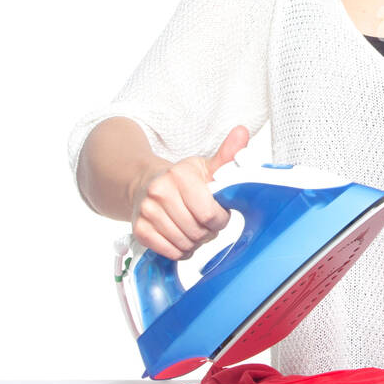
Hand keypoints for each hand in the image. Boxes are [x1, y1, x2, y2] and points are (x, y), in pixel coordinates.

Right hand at [128, 125, 249, 260]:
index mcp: (180, 175)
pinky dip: (180, 251)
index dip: (220, 220)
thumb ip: (227, 155)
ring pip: (184, 243)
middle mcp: (160, 192)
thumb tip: (242, 132)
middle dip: (208, 232)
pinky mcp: (140, 229)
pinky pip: (170, 252)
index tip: (219, 214)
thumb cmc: (182, 179)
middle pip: (197, 231)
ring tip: (194, 229)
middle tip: (206, 224)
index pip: (209, 213)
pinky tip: (181, 238)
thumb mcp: (206, 166)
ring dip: (195, 243)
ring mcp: (147, 211)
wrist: (146, 184)